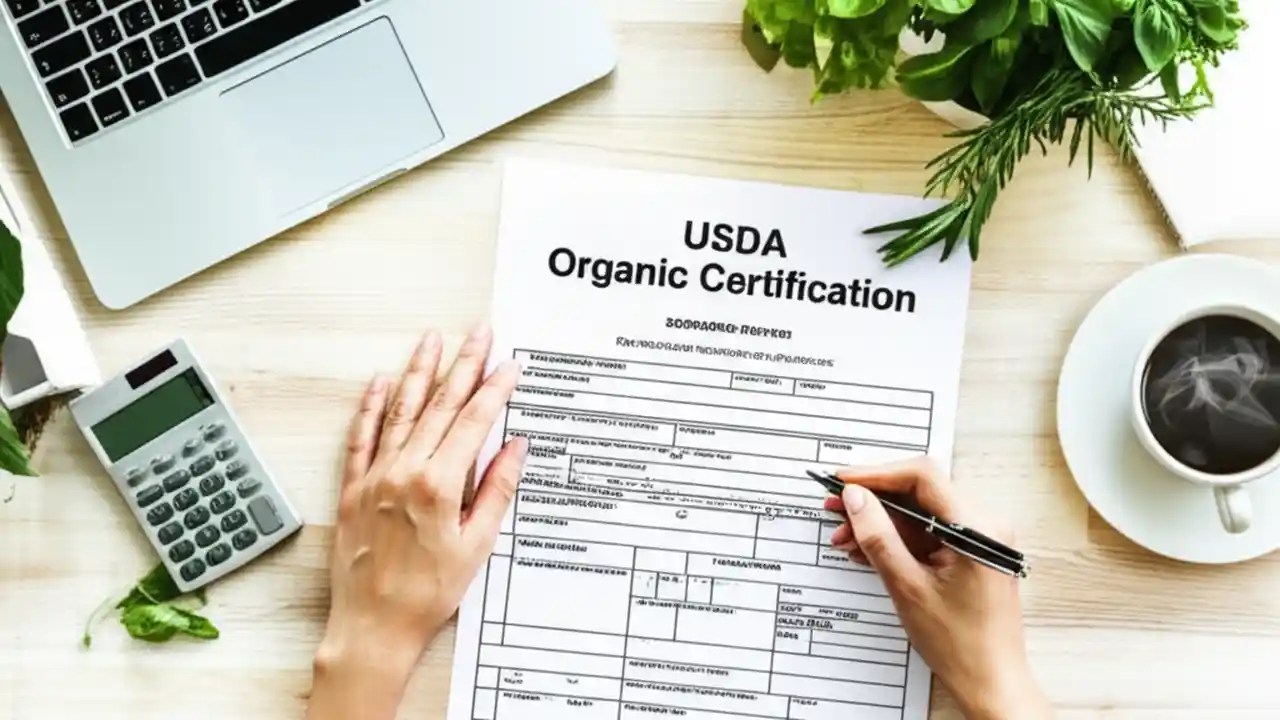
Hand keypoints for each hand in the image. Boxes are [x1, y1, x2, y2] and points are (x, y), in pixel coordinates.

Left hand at [305, 324, 526, 719]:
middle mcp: (404, 471)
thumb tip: (516, 448)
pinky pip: (361, 437)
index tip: (509, 365)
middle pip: (440, 405)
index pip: (474, 422)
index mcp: (440, 484)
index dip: (494, 389)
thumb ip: (496, 491)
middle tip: (479, 332)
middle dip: (464, 364)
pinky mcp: (352, 489)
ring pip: (400, 410)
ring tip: (432, 340)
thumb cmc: (428, 594)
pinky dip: (370, 407)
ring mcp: (375, 477)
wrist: (373, 626)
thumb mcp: (477, 546)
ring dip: (419, 372)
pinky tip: (379, 382)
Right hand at [825, 459, 1051, 719]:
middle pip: (919, 491)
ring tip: (844, 535)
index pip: (923, 477)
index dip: (877, 474)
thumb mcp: (907, 587)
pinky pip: (927, 532)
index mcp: (977, 529)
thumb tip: (856, 499)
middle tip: (836, 507)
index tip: (843, 481)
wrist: (990, 681)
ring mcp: (977, 539)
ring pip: (919, 512)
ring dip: (881, 521)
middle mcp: (984, 525)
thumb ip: (878, 537)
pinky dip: (896, 538)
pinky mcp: (969, 552)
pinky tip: (865, 547)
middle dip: (873, 499)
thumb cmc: (961, 644)